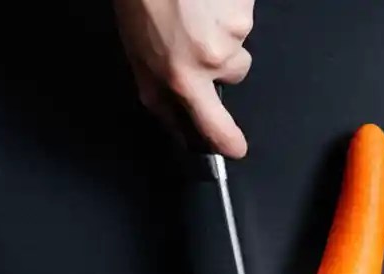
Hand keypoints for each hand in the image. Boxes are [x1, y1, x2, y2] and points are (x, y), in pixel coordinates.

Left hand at [114, 0, 255, 157]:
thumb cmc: (141, 1)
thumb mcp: (136, 52)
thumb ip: (157, 91)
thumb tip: (173, 119)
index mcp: (183, 76)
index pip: (213, 125)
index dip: (227, 141)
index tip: (235, 148)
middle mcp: (214, 58)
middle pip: (235, 73)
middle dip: (220, 59)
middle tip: (193, 34)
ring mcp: (236, 30)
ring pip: (239, 41)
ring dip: (223, 29)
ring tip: (197, 8)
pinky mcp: (247, 8)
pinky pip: (244, 15)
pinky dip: (228, 7)